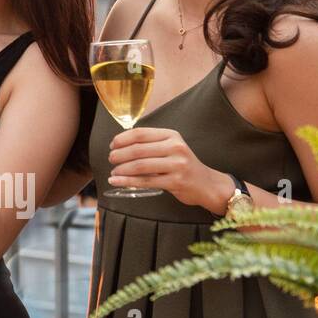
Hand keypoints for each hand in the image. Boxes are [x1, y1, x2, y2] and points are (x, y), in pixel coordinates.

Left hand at [107, 126, 231, 210]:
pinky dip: (127, 182)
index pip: (140, 133)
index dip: (122, 139)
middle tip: (110, 159)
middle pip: (138, 149)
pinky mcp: (176, 181)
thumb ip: (150, 144)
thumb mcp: (171, 147)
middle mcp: (175, 147)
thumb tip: (119, 145)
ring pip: (140, 166)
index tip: (112, 145)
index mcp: (171, 135)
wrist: (207, 184)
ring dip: (121, 169)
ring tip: (113, 172)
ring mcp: (177, 165)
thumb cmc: (182, 165)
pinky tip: (116, 182)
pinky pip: (146, 181)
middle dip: (119, 155)